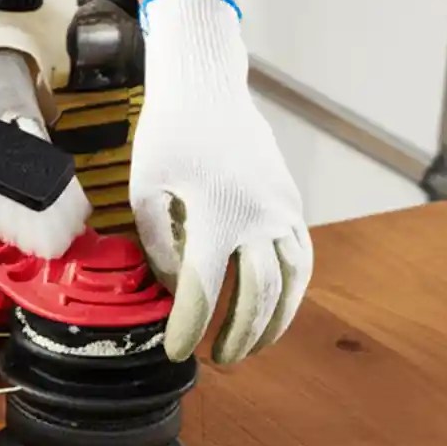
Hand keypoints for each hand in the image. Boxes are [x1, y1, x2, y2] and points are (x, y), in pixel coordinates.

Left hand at [131, 0, 312, 363]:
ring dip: (274, 323)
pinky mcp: (291, 202)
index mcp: (214, 212)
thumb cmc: (169, 134)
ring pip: (290, 283)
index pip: (202, 289)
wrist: (207, 86)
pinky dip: (293, 291)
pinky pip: (301, 258)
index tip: (176, 350)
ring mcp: (281, 208)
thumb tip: (174, 288)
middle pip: (256, 294)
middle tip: (218, 359)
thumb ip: (158, 245)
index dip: (189, 327)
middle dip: (237, 335)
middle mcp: (256, 214)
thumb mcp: (144, 189)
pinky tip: (277, 310)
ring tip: (252, 346)